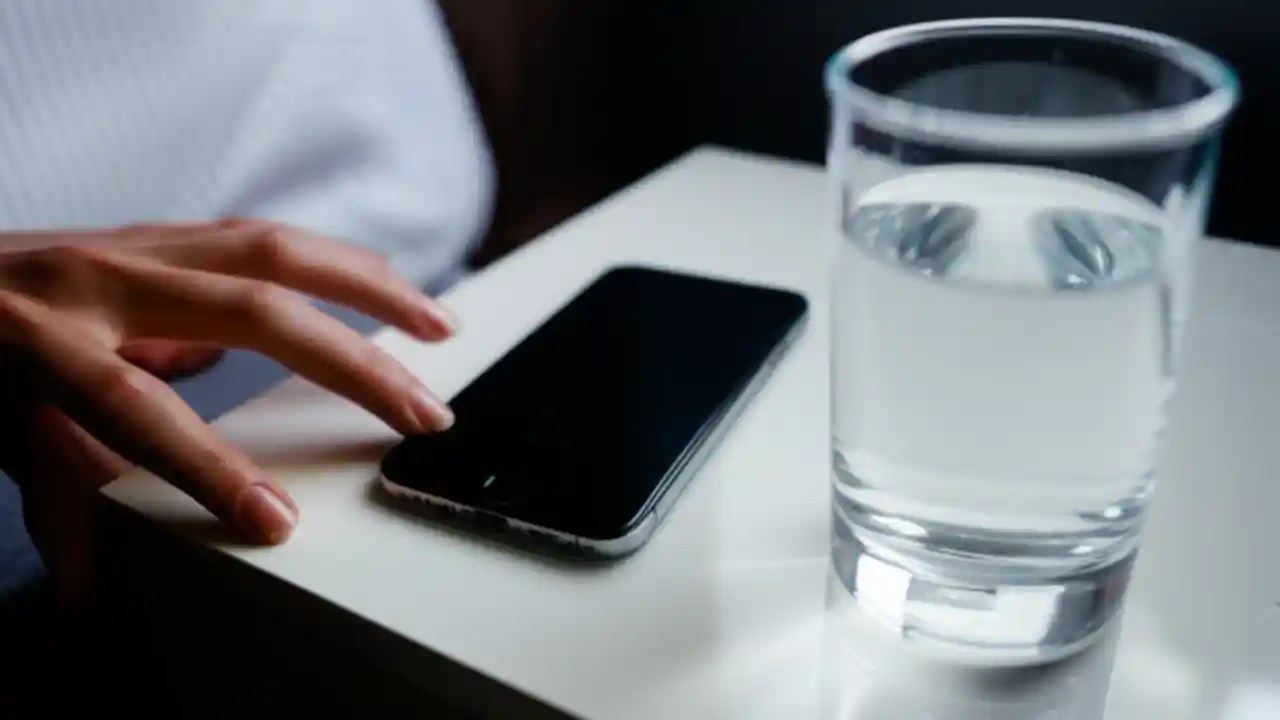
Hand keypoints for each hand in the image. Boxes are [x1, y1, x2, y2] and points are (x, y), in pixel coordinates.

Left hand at [0, 220, 456, 600]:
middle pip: (253, 309)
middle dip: (353, 365)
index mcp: (41, 339)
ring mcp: (137, 243)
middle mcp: (101, 277)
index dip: (210, 468)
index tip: (278, 521)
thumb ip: (51, 500)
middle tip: (422, 415)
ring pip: (277, 249)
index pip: (136, 406)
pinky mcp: (164, 233)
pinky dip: (337, 262)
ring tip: (441, 324)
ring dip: (371, 288)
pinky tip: (384, 284)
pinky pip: (266, 236)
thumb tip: (85, 599)